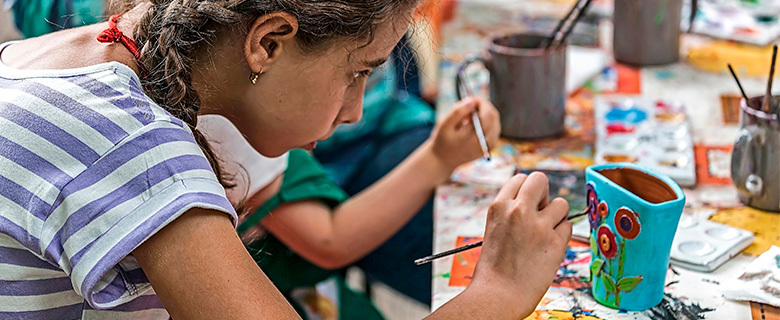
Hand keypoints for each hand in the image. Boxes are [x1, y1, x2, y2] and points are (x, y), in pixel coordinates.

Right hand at [429, 97, 499, 170]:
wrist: (443, 160)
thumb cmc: (442, 141)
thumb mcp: (445, 125)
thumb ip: (458, 111)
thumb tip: (473, 100)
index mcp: (476, 137)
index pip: (488, 113)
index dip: (481, 102)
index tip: (470, 97)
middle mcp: (487, 142)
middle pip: (494, 115)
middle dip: (484, 105)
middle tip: (470, 103)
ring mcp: (490, 145)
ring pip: (495, 120)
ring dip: (485, 112)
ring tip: (469, 115)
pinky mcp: (490, 146)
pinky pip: (494, 127)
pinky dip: (486, 120)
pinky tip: (473, 122)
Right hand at [469, 172, 571, 317]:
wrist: (498, 295)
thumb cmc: (495, 267)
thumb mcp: (495, 228)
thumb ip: (511, 212)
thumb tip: (537, 201)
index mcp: (499, 207)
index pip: (521, 179)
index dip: (528, 191)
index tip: (529, 205)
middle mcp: (518, 211)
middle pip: (540, 180)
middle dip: (544, 194)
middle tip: (541, 212)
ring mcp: (538, 226)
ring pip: (561, 204)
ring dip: (557, 217)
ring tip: (545, 234)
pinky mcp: (555, 243)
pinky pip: (568, 227)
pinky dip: (562, 236)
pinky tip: (549, 248)